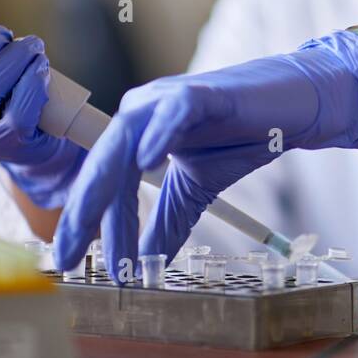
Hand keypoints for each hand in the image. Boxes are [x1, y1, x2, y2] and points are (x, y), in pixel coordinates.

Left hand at [53, 30, 357, 281]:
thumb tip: (144, 265)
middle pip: (102, 163)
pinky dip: (158, 134)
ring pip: (125, 138)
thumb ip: (168, 222)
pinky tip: (146, 162)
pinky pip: (174, 111)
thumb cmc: (242, 137)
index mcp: (136, 134)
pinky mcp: (202, 92)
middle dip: (81, 211)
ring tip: (88, 223)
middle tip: (65, 255)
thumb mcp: (196, 190)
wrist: (292, 107)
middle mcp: (141, 112)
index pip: (104, 182)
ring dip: (105, 183)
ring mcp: (168, 99)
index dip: (86, 222)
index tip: (69, 263)